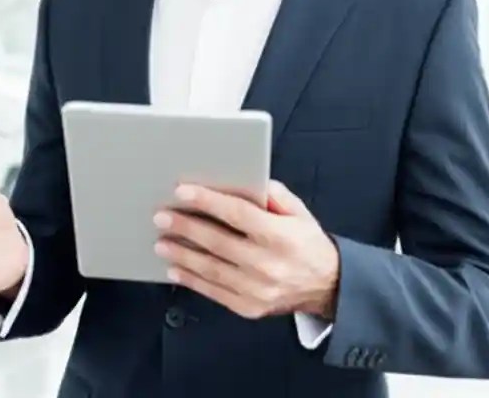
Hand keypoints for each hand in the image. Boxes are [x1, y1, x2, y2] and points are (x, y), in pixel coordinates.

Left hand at [154, 180, 339, 320]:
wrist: (327, 286)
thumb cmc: (307, 243)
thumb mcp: (299, 212)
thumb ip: (273, 195)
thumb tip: (244, 181)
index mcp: (280, 236)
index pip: (237, 214)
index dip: (208, 201)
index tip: (182, 191)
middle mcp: (268, 263)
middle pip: (218, 242)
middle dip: (186, 227)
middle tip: (161, 216)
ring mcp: (257, 289)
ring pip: (211, 270)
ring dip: (182, 255)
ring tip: (161, 242)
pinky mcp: (249, 307)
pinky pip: (214, 293)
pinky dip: (192, 281)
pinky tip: (175, 269)